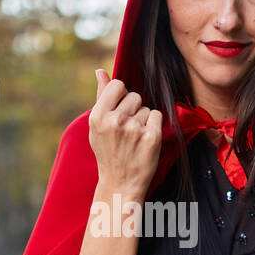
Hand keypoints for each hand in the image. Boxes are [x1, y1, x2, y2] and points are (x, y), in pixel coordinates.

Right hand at [88, 68, 162, 198]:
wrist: (120, 183)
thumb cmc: (108, 151)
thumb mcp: (97, 126)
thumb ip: (101, 97)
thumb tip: (100, 71)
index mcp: (98, 116)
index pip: (118, 85)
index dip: (121, 95)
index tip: (120, 110)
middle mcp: (115, 121)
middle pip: (134, 96)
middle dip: (133, 109)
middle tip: (126, 130)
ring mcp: (134, 129)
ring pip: (146, 108)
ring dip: (143, 120)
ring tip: (134, 138)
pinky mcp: (152, 137)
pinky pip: (157, 116)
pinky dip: (154, 126)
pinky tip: (144, 140)